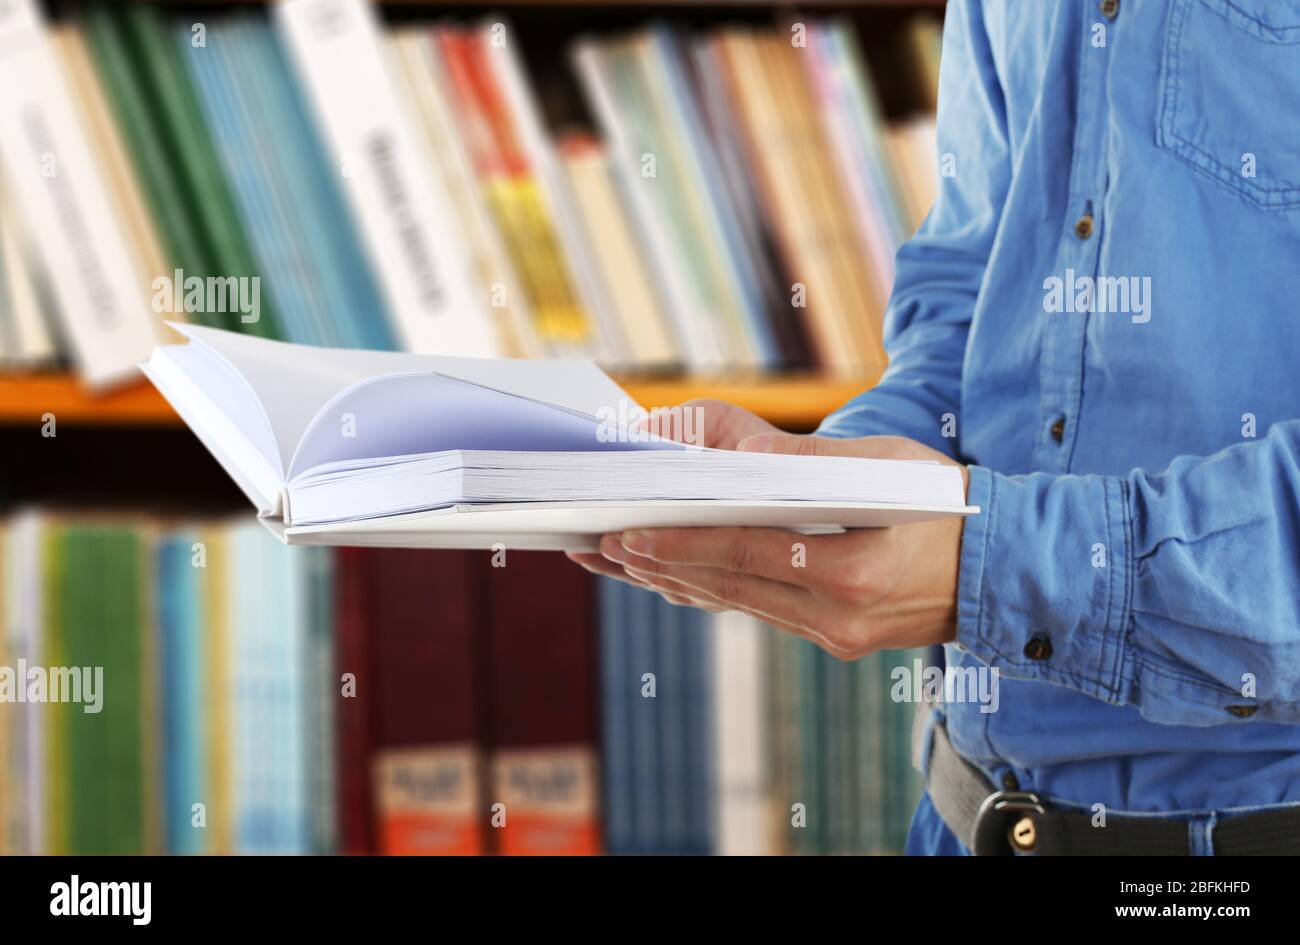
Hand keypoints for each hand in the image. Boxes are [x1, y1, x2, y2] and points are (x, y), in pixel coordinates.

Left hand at [569, 427, 967, 658]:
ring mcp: (835, 635)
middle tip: (602, 546)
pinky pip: (760, 612)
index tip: (627, 535)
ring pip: (737, 605)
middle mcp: (838, 615)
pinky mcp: (834, 640)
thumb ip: (808, 462)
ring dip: (676, 582)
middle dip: (659, 565)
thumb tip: (734, 455)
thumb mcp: (890, 467)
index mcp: (854, 571)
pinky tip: (677, 580)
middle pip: (728, 587)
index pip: (745, 555)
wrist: (1003, 572)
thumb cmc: (948, 506)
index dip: (680, 545)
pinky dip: (714, 592)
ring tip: (621, 562)